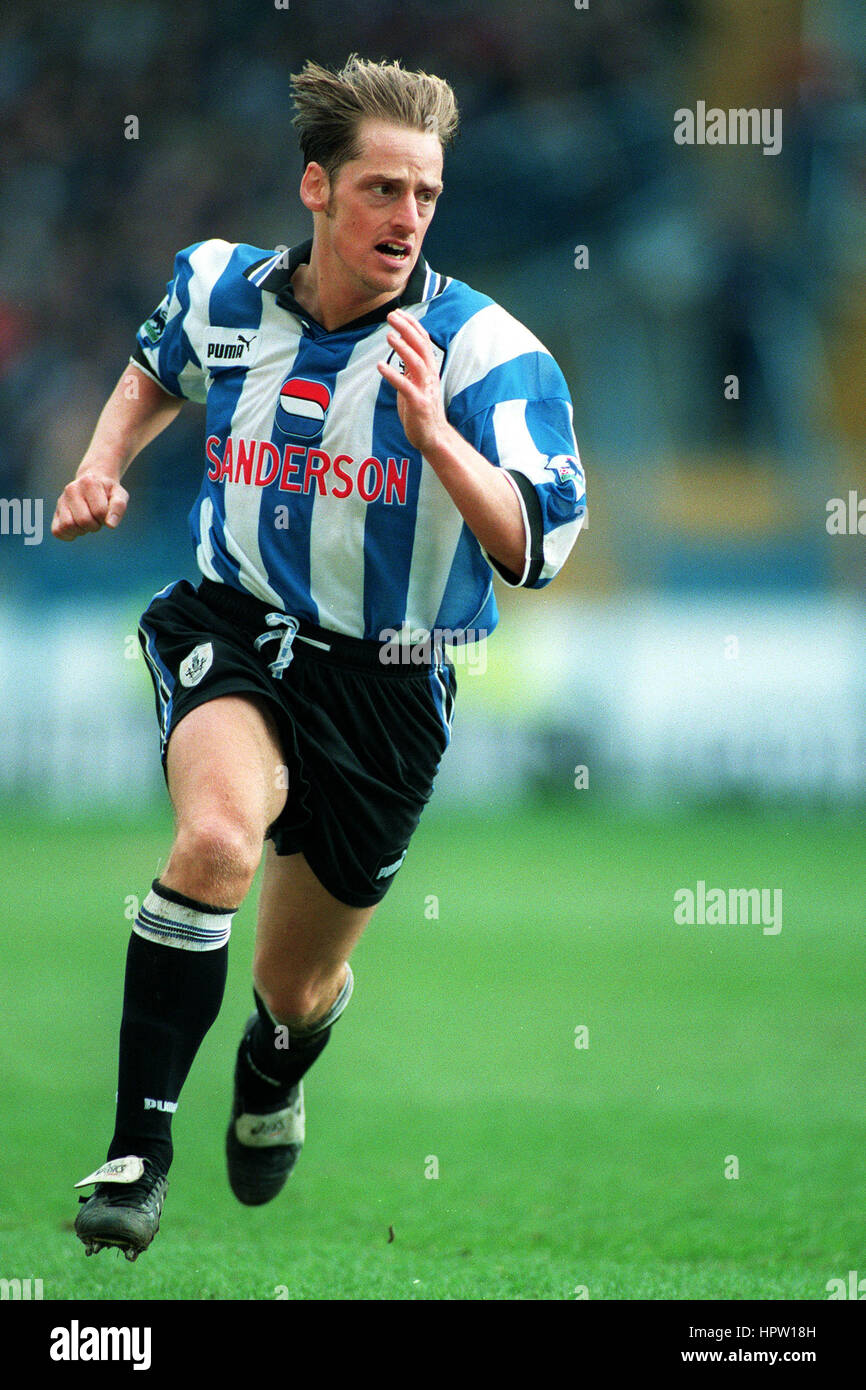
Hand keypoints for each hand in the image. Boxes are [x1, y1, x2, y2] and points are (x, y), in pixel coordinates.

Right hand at [51, 471, 128, 539]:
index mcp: (88, 483)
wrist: (93, 482)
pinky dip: (68, 535)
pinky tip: (77, 529)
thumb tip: (110, 525)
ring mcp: (61, 501)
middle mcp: (71, 489)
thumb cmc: (108, 491)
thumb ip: (118, 507)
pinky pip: (57, 531)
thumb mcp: (119, 494)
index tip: (106, 513)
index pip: (99, 511)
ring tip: (87, 524)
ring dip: (81, 531)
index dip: (106, 518)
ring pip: (67, 526)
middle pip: (83, 520)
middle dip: (95, 526)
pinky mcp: (56, 512)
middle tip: (97, 520)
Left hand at [377, 309, 448, 456]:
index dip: (412, 325)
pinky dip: (393, 375)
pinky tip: (380, 366)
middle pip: (421, 346)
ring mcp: (425, 390)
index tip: (398, 313)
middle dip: (407, 329)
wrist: (433, 437)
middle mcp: (430, 376)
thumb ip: (410, 367)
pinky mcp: (419, 404)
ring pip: (416, 362)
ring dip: (403, 348)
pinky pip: (405, 386)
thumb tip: (401, 348)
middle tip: (391, 316)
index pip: (423, 341)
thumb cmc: (422, 411)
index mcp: (429, 370)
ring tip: (389, 336)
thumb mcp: (417, 383)